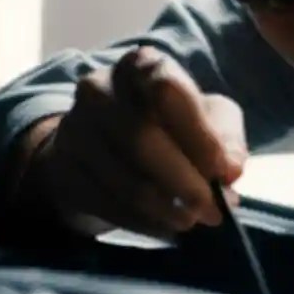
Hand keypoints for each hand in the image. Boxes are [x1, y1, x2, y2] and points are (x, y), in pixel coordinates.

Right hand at [28, 45, 248, 238]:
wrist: (105, 145)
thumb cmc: (170, 125)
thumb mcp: (208, 118)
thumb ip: (226, 137)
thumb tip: (230, 169)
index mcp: (141, 64)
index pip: (166, 89)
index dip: (198, 134)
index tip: (224, 170)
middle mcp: (99, 88)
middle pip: (140, 138)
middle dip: (184, 181)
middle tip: (212, 210)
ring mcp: (74, 128)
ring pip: (124, 179)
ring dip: (166, 208)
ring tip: (193, 221)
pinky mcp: (63, 169)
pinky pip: (107, 204)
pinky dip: (144, 222)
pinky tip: (166, 228)